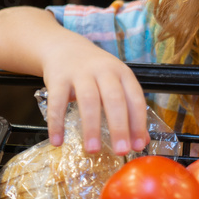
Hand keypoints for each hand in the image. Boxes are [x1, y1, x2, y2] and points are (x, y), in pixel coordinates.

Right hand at [39, 37, 149, 155]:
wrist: (65, 47)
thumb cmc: (95, 71)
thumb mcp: (116, 84)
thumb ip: (129, 110)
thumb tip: (141, 141)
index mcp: (122, 74)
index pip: (135, 99)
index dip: (138, 123)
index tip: (138, 146)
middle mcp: (104, 71)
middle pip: (114, 99)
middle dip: (119, 127)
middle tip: (121, 150)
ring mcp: (80, 73)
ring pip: (88, 100)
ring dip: (91, 127)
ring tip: (92, 150)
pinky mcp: (58, 78)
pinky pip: (57, 102)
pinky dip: (57, 123)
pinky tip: (58, 141)